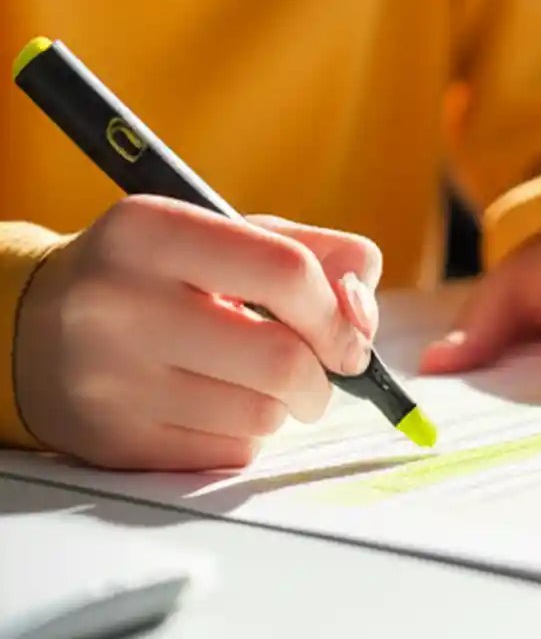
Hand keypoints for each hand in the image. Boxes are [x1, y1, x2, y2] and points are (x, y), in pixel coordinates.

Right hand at [14, 196, 381, 469]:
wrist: (36, 328)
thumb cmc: (159, 276)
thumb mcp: (222, 235)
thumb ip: (311, 251)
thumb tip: (363, 297)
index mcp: (150, 231)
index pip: (286, 272)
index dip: (339, 311)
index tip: (351, 333)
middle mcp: (120, 303)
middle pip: (283, 360)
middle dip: (325, 374)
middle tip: (322, 371)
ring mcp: (112, 379)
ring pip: (262, 415)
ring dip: (286, 405)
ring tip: (258, 381)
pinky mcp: (115, 440)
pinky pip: (229, 451)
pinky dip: (246, 434)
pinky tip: (216, 406)